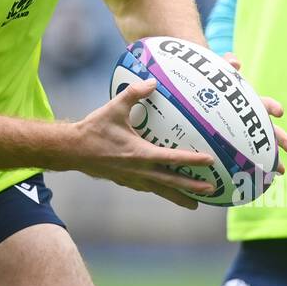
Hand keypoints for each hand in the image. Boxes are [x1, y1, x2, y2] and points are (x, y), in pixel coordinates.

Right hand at [66, 78, 219, 209]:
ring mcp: (133, 179)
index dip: (192, 160)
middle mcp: (140, 170)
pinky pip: (150, 188)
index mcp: (140, 154)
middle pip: (172, 182)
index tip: (210, 161)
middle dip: (192, 187)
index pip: (172, 158)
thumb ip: (135, 93)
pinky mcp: (126, 182)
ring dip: (179, 196)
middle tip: (212, 190)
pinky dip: (162, 191)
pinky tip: (167, 191)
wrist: (73, 150)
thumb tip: (152, 81)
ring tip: (195, 204)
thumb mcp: (115, 108)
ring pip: (161, 190)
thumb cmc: (94, 130)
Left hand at [221, 52, 286, 172]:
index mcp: (248, 103)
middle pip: (270, 129)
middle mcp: (250, 119)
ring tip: (280, 172)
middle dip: (283, 139)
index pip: (264, 104)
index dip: (271, 107)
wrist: (201, 95)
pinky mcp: (233, 143)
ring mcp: (244, 132)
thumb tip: (234, 61)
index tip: (279, 113)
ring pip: (261, 146)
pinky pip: (241, 157)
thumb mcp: (217, 73)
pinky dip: (247, 168)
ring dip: (272, 158)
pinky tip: (250, 181)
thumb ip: (225, 65)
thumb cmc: (211, 84)